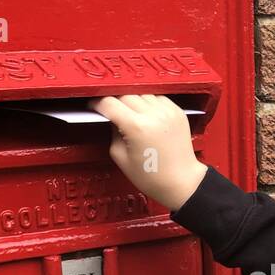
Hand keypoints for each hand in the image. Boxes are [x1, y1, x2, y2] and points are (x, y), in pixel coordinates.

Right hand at [86, 94, 207, 211]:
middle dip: (114, 101)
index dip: (97, 104)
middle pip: (125, 94)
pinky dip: (148, 103)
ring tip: (128, 113)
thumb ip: (112, 132)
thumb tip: (110, 117)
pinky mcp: (177, 111)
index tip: (93, 106)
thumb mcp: (121, 157)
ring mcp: (168, 111)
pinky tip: (145, 114)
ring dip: (132, 100)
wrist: (181, 181)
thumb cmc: (152, 176)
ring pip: (141, 93)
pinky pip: (157, 97)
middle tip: (109, 110)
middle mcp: (154, 115)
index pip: (109, 103)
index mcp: (137, 127)